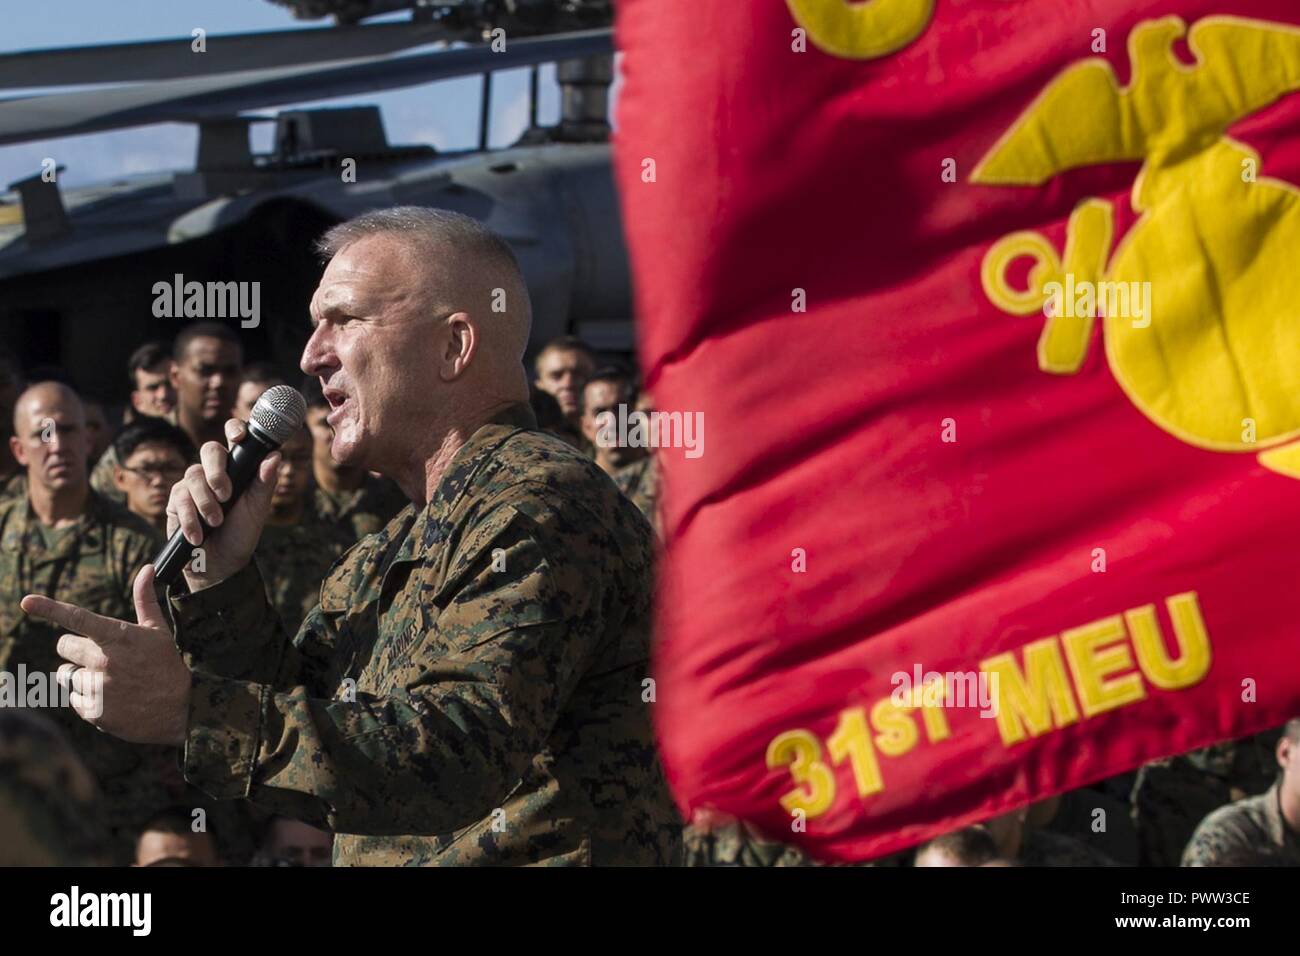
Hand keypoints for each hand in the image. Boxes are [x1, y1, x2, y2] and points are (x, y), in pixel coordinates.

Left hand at [21, 565, 190, 745]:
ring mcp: (97, 687)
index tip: (27, 602)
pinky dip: (88, 699)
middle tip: (101, 657)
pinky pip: (73, 698)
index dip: (50, 608)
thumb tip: (147, 568)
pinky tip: (111, 698)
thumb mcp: (158, 630)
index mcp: (118, 637)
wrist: (177, 710)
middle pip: (64, 647)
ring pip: (67, 675)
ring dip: (82, 676)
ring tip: (111, 681)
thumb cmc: (166, 664)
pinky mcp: (93, 711)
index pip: (78, 618)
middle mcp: (104, 661)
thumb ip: (145, 598)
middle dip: (76, 650)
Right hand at [167, 418, 280, 591]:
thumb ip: (264, 482)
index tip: (238, 438)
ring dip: (205, 502)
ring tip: (215, 523)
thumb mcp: (257, 509)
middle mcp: (214, 471)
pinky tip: (198, 534)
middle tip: (225, 495)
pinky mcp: (176, 500)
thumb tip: (275, 455)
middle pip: (209, 450)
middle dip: (216, 471)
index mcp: (238, 468)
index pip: (234, 438)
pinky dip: (190, 518)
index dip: (234, 430)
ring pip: (193, 476)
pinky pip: (179, 498)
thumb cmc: (241, 532)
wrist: (220, 562)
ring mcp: (193, 484)